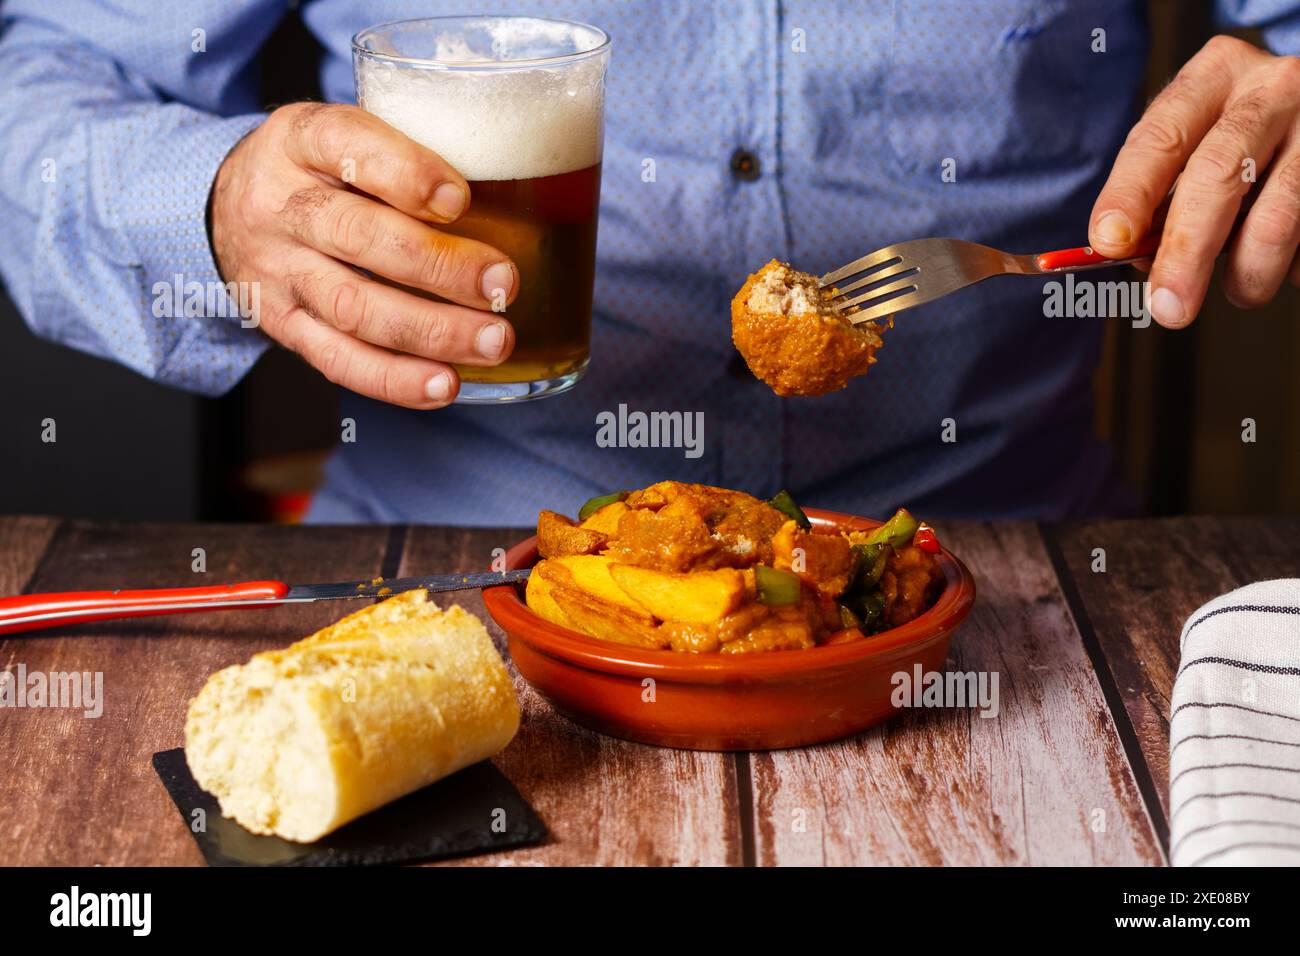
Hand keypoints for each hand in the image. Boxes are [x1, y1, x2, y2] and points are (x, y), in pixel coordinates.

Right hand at [210, 102, 517, 407]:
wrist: (225, 207)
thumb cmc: (321, 169)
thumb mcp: (348, 134)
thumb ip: (408, 156)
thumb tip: (517, 194)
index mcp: (301, 138)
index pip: (346, 145)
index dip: (405, 174)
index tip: (460, 200)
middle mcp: (280, 204)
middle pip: (357, 237)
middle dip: (438, 266)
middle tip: (503, 283)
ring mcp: (276, 271)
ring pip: (353, 307)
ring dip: (431, 331)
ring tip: (494, 341)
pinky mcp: (281, 325)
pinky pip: (338, 360)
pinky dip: (396, 380)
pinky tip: (444, 385)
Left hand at [1088, 36, 1299, 327]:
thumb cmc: (1242, 142)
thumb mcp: (1197, 143)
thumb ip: (1163, 195)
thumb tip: (1140, 260)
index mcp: (1215, 75)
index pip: (1161, 137)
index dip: (1131, 193)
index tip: (1110, 241)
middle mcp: (1273, 87)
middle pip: (1218, 174)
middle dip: (1187, 251)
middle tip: (1169, 307)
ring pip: (1277, 216)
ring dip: (1249, 273)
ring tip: (1241, 291)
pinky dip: (1294, 267)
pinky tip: (1288, 263)